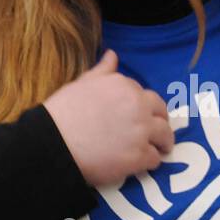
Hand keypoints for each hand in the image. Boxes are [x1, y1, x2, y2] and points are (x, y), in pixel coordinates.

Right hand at [42, 48, 174, 187]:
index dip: (140, 105)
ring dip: (162, 142)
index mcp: (125, 86)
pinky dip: (150, 161)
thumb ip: (102, 71)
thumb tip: (112, 55)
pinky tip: (142, 164)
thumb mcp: (82, 84)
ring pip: (165, 135)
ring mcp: (141, 132)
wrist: (54, 143)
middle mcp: (138, 106)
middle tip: (154, 131)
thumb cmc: (63, 113)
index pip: (143, 94)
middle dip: (160, 121)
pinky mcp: (140, 156)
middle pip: (161, 112)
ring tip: (158, 148)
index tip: (134, 114)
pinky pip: (155, 158)